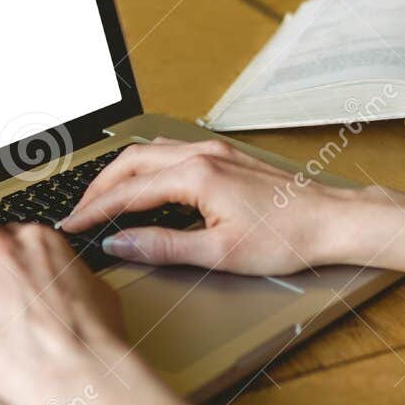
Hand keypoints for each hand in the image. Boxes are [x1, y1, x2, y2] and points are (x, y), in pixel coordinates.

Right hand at [58, 137, 355, 274]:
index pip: (128, 191)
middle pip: (132, 161)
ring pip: (151, 151)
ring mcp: (215, 151)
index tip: (72, 225)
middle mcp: (202, 154)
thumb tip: (121, 242)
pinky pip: (172, 152)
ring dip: (122, 172)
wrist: (332, 221)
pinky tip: (144, 183)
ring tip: (103, 197)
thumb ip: (163, 247)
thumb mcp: (219, 253)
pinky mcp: (226, 156)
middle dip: (99, 186)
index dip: (94, 209)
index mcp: (197, 176)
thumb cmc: (287, 237)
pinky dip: (146, 167)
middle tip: (78, 212)